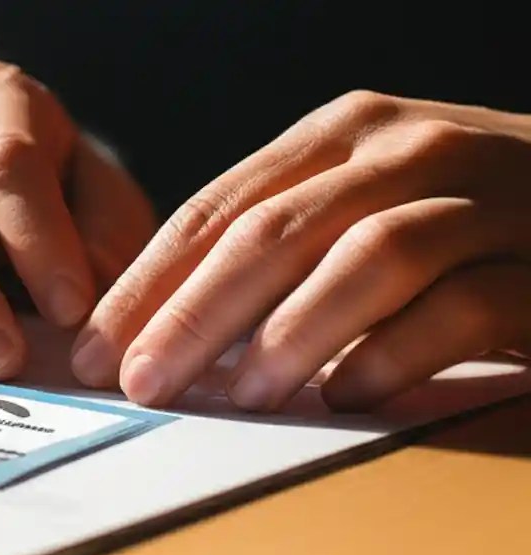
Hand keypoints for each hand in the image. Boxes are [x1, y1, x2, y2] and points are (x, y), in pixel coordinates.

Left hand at [71, 90, 530, 410]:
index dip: (148, 284)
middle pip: (274, 233)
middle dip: (193, 314)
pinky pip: (461, 307)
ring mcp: (480, 199)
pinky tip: (346, 396)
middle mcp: (404, 151)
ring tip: (240, 396)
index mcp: (339, 136)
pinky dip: (394, 353)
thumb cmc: (455, 218)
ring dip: (291, 332)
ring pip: (367, 258)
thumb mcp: (355, 203)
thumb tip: (158, 334)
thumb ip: (275, 248)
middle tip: (142, 383)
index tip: (96, 351)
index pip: (217, 209)